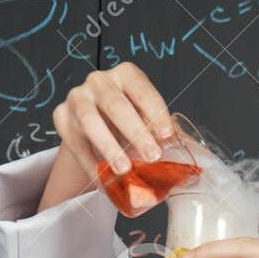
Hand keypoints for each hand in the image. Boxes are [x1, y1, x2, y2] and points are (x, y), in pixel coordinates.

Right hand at [53, 62, 174, 180]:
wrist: (95, 127)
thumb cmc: (130, 121)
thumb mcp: (149, 121)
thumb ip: (167, 134)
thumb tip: (198, 158)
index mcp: (126, 75)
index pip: (141, 89)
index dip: (155, 111)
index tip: (167, 135)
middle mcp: (98, 81)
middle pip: (116, 105)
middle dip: (136, 132)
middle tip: (153, 157)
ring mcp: (77, 98)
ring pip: (90, 121)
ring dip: (109, 146)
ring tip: (125, 170)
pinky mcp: (60, 117)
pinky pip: (77, 144)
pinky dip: (92, 165)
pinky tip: (106, 182)